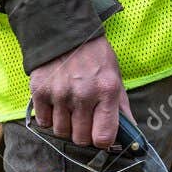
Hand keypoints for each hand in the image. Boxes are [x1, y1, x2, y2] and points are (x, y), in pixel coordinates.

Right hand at [29, 34, 132, 148]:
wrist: (66, 31)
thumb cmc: (95, 56)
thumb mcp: (115, 76)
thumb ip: (121, 107)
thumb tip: (131, 133)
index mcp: (107, 90)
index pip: (103, 137)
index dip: (102, 140)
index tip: (100, 133)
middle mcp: (84, 94)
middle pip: (80, 139)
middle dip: (83, 132)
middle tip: (84, 116)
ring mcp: (60, 94)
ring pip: (61, 132)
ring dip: (66, 125)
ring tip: (70, 106)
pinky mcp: (41, 92)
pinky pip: (44, 122)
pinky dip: (50, 117)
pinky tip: (56, 102)